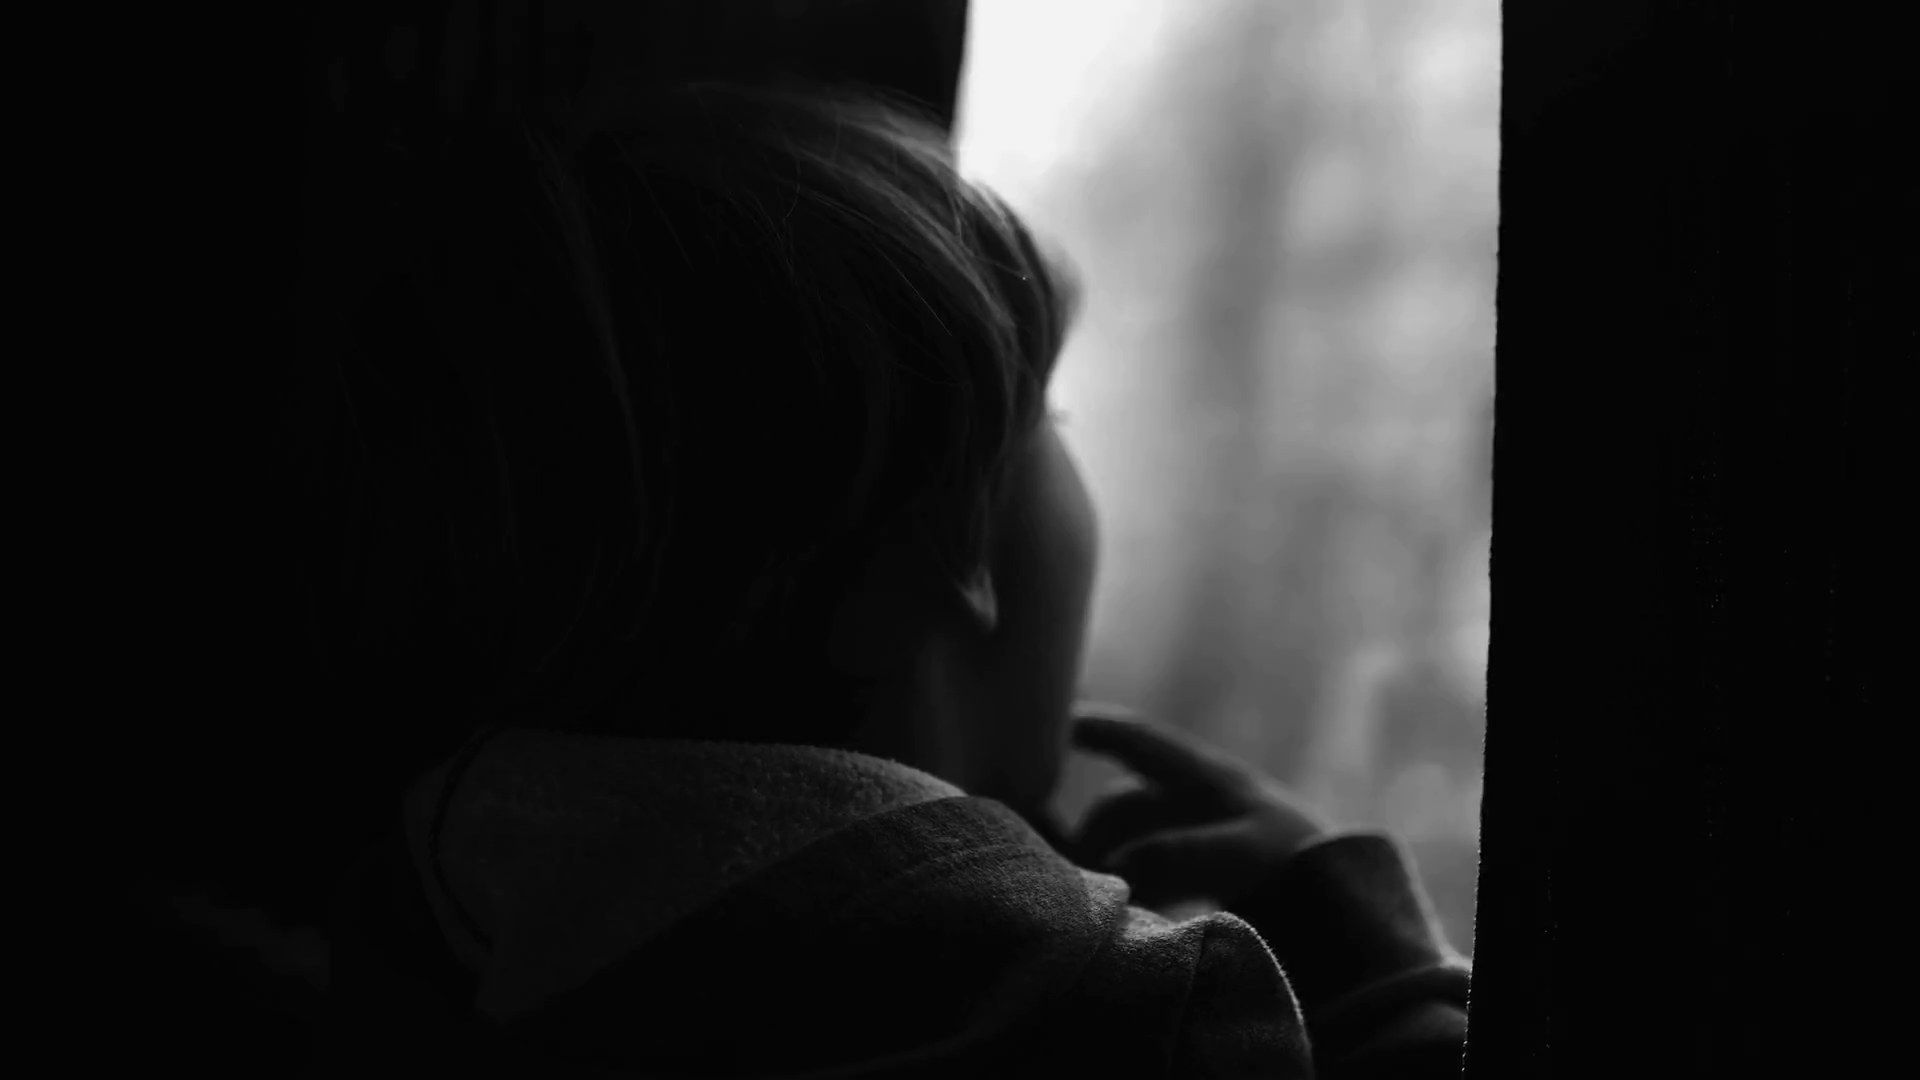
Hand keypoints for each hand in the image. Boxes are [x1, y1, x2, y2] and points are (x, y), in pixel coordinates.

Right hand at [1068, 703, 1332, 912]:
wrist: (1353, 915)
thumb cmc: (1301, 869)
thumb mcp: (1242, 853)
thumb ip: (1177, 853)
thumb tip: (1118, 866)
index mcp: (1210, 779)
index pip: (1140, 741)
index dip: (1094, 727)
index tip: (1051, 724)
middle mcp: (1203, 802)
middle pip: (1127, 805)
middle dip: (1092, 831)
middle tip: (1070, 868)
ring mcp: (1206, 837)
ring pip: (1135, 841)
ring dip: (1112, 864)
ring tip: (1102, 896)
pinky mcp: (1208, 875)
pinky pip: (1153, 873)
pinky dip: (1134, 887)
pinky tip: (1132, 911)